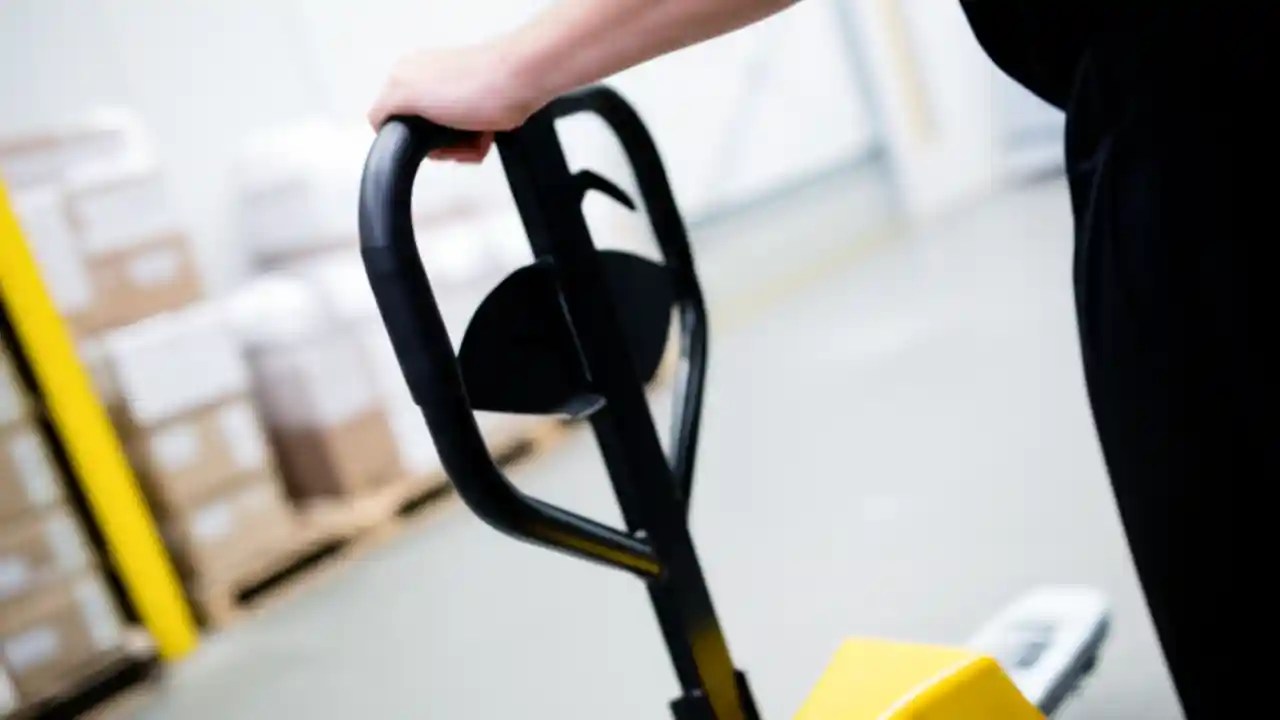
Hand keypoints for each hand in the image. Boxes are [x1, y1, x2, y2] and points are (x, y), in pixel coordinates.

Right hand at [367, 44, 543, 162]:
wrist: (523, 82)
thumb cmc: (475, 85)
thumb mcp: (408, 94)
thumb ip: (384, 108)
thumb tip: (377, 122)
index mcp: (405, 76)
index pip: (388, 120)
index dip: (402, 137)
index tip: (419, 140)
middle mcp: (428, 83)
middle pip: (419, 137)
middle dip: (437, 146)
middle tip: (450, 138)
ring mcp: (455, 98)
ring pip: (446, 142)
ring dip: (459, 148)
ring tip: (472, 135)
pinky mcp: (478, 110)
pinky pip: (469, 140)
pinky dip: (476, 144)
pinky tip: (484, 135)